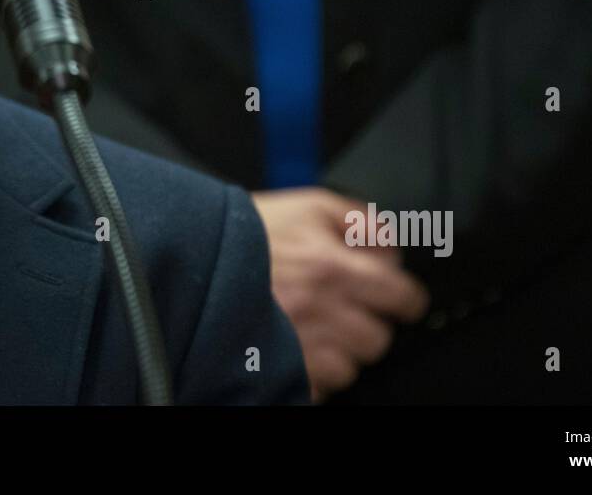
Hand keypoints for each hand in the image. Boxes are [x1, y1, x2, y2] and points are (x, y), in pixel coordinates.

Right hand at [252, 187, 429, 401]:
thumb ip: (358, 218)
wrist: (189, 255)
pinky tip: (294, 346)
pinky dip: (310, 372)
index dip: (402, 297)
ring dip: (337, 351)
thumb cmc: (244, 231)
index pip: (401, 297)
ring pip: (348, 369)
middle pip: (377, 340)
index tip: (396, 298)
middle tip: (345, 310)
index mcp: (332, 267)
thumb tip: (390, 243)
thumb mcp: (306, 204)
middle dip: (367, 325)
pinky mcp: (278, 370)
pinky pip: (316, 387)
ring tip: (313, 328)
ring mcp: (298, 346)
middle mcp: (320, 310)